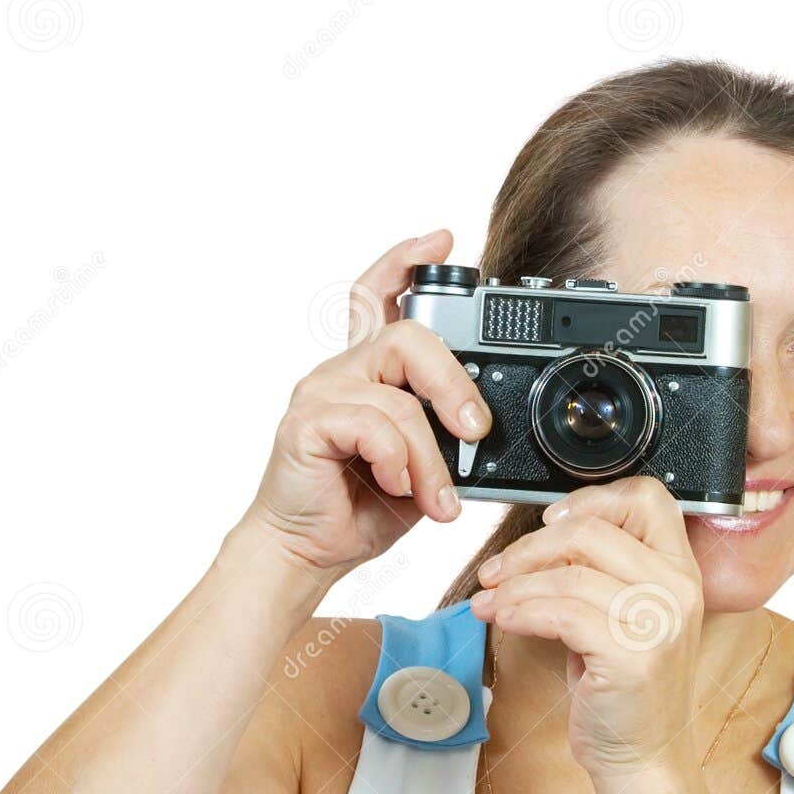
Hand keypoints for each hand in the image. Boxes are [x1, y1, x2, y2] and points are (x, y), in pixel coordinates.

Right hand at [233, 229, 491, 580]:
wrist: (307, 553)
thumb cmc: (360, 509)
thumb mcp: (421, 467)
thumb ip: (444, 437)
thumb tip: (486, 429)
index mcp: (367, 374)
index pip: (378, 296)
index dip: (405, 261)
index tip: (443, 240)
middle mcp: (342, 371)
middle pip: (409, 337)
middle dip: (454, 385)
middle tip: (475, 430)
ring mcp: (321, 392)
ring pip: (400, 398)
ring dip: (430, 457)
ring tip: (435, 499)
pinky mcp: (307, 422)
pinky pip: (373, 425)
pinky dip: (398, 462)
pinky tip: (396, 487)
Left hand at [468, 477, 704, 781]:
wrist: (644, 760)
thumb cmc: (625, 695)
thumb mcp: (623, 621)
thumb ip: (599, 575)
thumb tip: (539, 543)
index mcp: (681, 573)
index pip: (646, 498)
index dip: (590, 501)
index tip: (551, 523)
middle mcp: (678, 591)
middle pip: (592, 531)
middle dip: (531, 547)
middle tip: (498, 570)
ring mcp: (659, 623)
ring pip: (569, 575)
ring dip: (515, 586)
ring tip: (492, 601)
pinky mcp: (633, 656)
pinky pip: (560, 613)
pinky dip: (520, 611)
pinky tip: (505, 619)